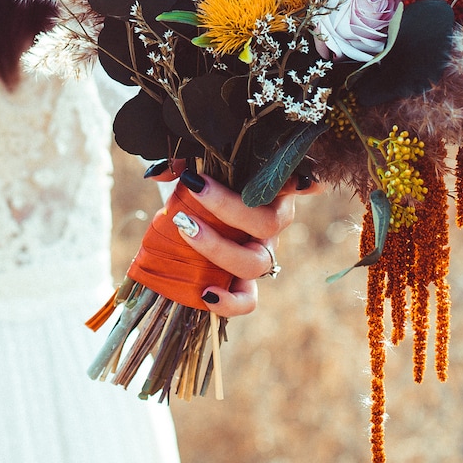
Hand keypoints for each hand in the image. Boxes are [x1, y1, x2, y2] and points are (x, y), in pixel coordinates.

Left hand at [144, 160, 324, 318]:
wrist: (188, 214)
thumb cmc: (201, 181)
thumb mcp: (196, 164)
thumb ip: (187, 160)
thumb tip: (168, 171)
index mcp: (271, 190)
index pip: (295, 182)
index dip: (295, 182)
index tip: (278, 175)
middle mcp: (272, 223)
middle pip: (268, 223)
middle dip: (228, 208)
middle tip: (194, 189)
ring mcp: (260, 254)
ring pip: (257, 263)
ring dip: (219, 248)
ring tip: (186, 230)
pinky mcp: (244, 282)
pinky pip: (247, 299)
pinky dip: (230, 302)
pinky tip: (207, 293)